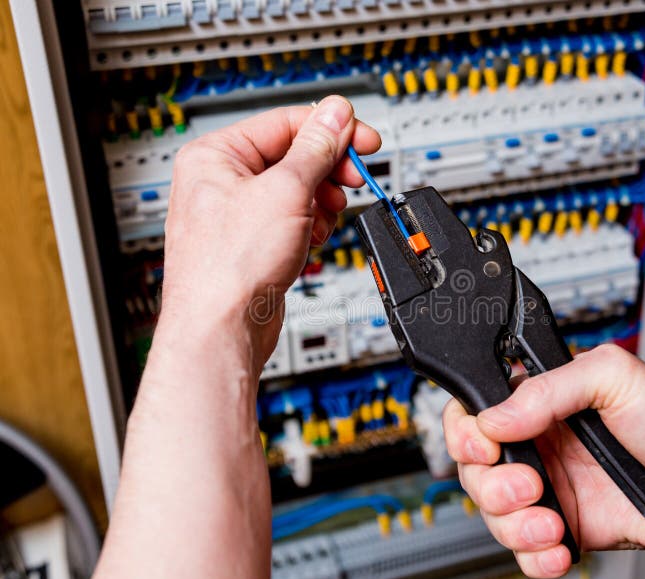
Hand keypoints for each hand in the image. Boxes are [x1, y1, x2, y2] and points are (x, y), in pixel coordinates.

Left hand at [158, 95, 380, 372]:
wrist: (222, 329)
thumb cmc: (229, 267)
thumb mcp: (286, 192)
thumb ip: (316, 148)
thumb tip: (336, 115)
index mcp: (215, 155)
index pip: (285, 123)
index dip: (331, 129)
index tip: (362, 139)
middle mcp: (222, 181)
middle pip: (293, 156)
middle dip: (326, 171)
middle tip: (352, 178)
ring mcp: (237, 214)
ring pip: (297, 190)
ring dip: (320, 203)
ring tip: (322, 219)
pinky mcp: (254, 242)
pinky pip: (292, 219)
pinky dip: (309, 226)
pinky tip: (311, 239)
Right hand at [443, 344, 644, 577]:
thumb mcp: (613, 376)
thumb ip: (550, 387)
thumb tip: (496, 417)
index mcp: (534, 403)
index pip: (472, 412)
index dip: (464, 432)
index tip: (484, 445)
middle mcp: (532, 445)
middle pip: (472, 469)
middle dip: (491, 484)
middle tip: (530, 484)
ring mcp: (543, 489)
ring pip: (491, 514)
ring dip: (514, 523)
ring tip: (551, 519)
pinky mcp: (557, 528)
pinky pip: (522, 550)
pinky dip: (533, 555)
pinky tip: (559, 544)